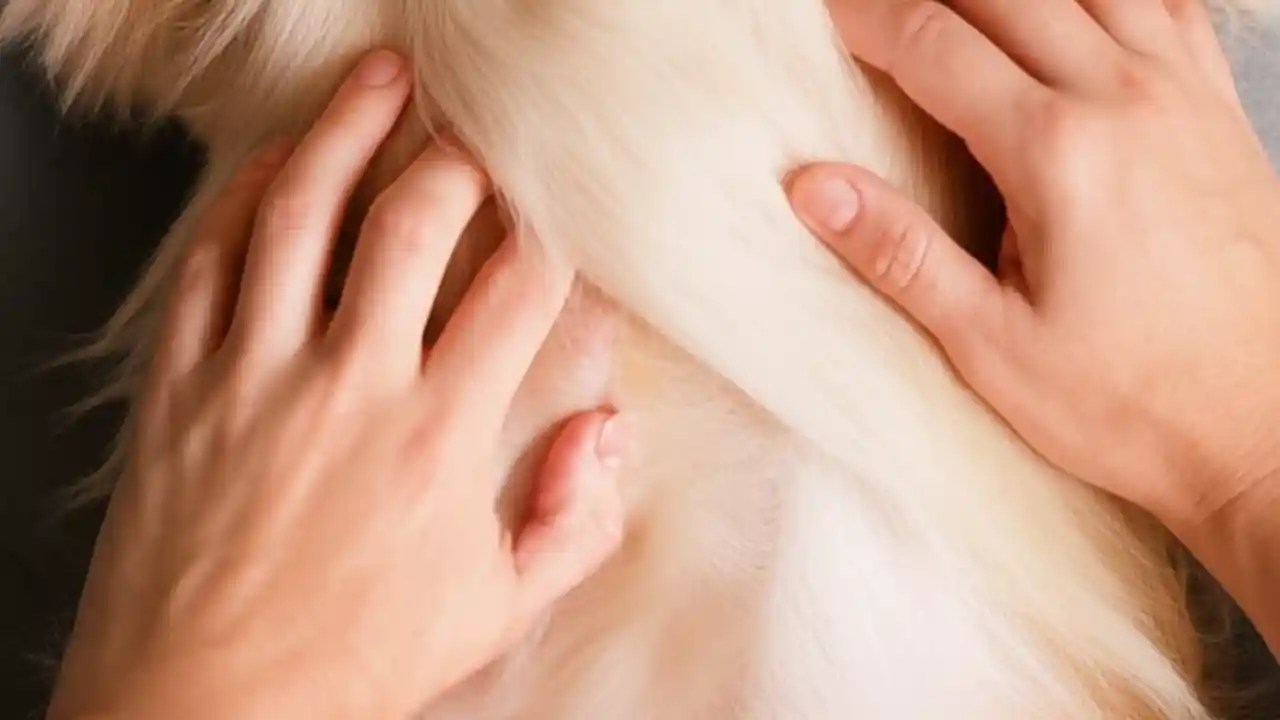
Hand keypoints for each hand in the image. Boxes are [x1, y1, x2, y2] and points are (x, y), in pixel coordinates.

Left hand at [49, 50, 625, 719]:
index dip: (558, 231)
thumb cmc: (356, 660)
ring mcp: (259, 375)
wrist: (206, 705)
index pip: (521, 292)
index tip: (573, 206)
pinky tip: (280, 162)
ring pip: (305, 213)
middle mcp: (351, 387)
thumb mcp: (498, 610)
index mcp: (440, 437)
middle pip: (417, 222)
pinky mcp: (186, 383)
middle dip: (464, 153)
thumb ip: (575, 517)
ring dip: (350, 129)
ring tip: (386, 80)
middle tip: (488, 121)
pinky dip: (248, 197)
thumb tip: (609, 427)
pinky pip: (214, 260)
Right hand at [790, 0, 1279, 655]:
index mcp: (1056, 153)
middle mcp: (1126, 100)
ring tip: (959, 12)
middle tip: (878, 12)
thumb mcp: (992, 346)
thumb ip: (902, 256)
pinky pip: (1167, 8)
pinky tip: (1077, 14)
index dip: (870, 18)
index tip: (829, 14)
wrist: (1265, 431)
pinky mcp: (1220, 113)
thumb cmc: (1131, 402)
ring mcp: (1184, 97)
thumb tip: (815, 189)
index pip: (935, 46)